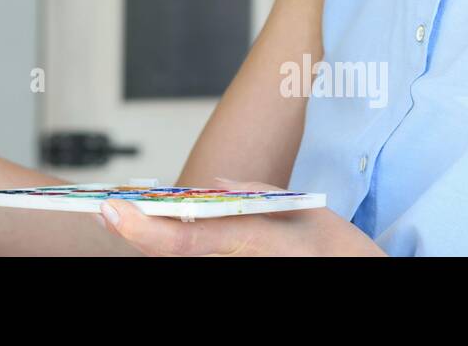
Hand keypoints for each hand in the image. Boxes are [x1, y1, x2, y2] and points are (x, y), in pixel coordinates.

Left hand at [97, 178, 386, 255]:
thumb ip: (252, 195)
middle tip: (107, 209)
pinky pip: (201, 262)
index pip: (190, 239)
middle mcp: (243, 267)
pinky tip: (158, 228)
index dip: (145, 228)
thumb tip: (209, 187)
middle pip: (176, 254)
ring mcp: (241, 276)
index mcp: (258, 242)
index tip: (112, 211)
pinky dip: (178, 245)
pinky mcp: (241, 281)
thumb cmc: (336, 247)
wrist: (361, 277)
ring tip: (127, 215)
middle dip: (138, 232)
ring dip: (157, 239)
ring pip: (184, 262)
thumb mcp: (303, 210)